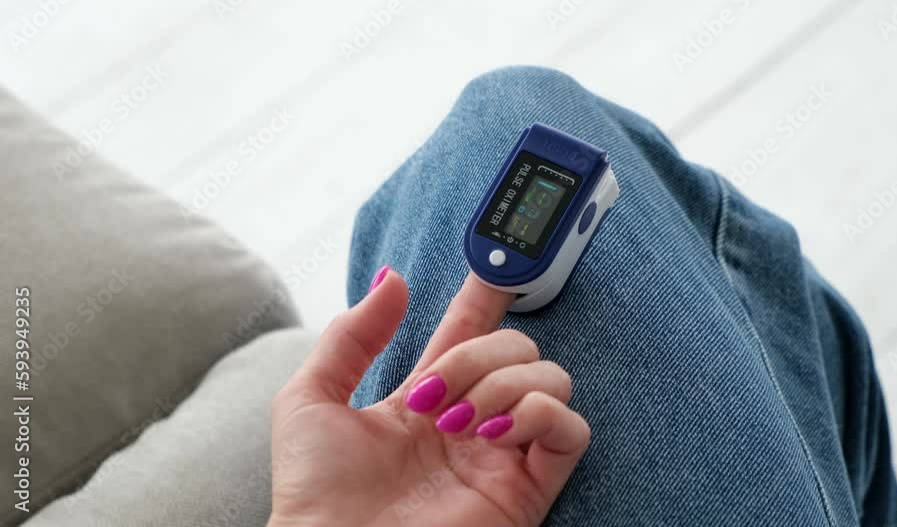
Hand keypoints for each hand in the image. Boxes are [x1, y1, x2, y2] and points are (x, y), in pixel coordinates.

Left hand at [268, 267, 590, 526]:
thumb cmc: (314, 494)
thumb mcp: (311, 399)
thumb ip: (352, 335)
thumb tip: (392, 280)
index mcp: (427, 397)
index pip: (471, 331)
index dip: (486, 295)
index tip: (493, 264)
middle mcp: (471, 419)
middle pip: (515, 347)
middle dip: (475, 355)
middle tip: (429, 395)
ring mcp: (503, 452)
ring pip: (549, 378)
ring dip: (500, 385)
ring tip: (456, 424)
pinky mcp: (527, 487)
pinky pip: (571, 430)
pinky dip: (542, 415)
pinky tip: (494, 434)